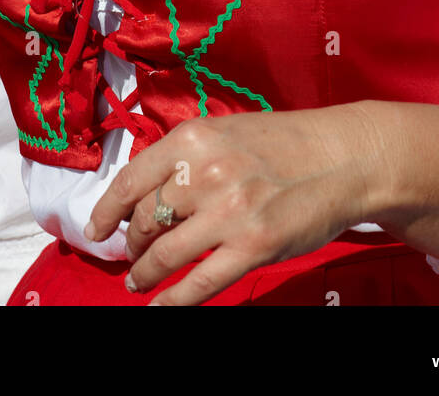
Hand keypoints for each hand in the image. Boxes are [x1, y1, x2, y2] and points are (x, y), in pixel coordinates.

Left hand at [84, 102, 384, 305]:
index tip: (95, 230)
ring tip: (139, 282)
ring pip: (165, 254)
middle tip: (131, 254)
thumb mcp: (227, 132)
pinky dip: (174, 301)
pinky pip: (201, 283)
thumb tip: (146, 189)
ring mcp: (229, 212)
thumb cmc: (285, 143)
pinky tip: (160, 308)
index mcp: (194, 138)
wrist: (343, 157)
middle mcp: (205, 172)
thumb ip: (187, 154)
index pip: (131, 180)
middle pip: (145, 219)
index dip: (105, 211)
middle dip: (132, 244)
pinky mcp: (254, 246)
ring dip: (144, 273)